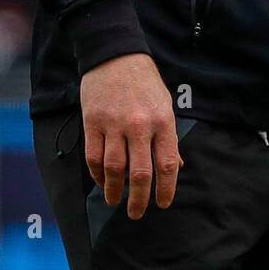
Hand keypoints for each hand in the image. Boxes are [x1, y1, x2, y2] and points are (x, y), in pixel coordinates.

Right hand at [79, 53, 181, 218]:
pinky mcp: (92, 123)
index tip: (163, 204)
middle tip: (137, 213)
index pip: (168, 164)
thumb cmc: (145, 82)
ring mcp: (114, 125)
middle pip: (141, 173)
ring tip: (115, 201)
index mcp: (163, 121)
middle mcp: (140, 126)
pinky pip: (94, 157)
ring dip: (114, 190)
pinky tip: (101, 181)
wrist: (115, 56)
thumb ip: (168, 137)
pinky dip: (97, 174)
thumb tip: (176, 166)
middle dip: (139, 199)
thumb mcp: (165, 105)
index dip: (166, 189)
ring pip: (114, 169)